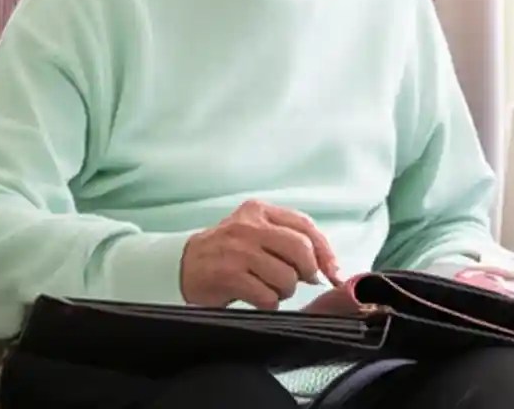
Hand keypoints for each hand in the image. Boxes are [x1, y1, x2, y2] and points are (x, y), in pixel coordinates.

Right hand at [180, 199, 341, 309]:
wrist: (181, 265)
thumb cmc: (227, 252)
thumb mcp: (255, 233)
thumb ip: (289, 240)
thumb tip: (329, 269)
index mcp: (259, 211)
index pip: (305, 226)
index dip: (325, 251)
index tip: (332, 272)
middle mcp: (249, 227)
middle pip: (300, 250)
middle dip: (307, 272)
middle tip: (301, 282)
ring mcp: (238, 251)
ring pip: (286, 277)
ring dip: (285, 291)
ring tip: (270, 289)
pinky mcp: (228, 276)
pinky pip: (267, 297)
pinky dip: (269, 303)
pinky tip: (257, 299)